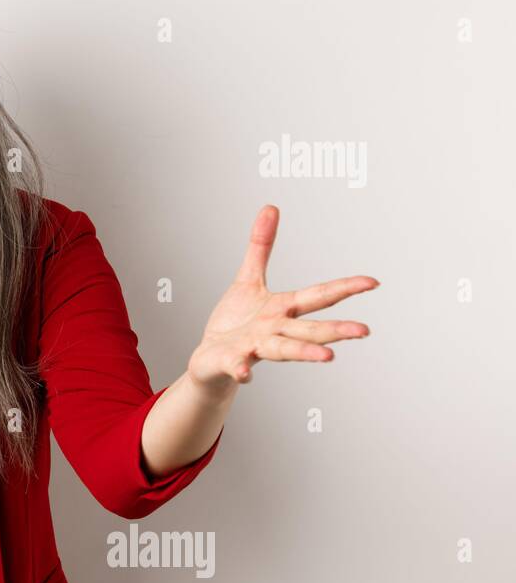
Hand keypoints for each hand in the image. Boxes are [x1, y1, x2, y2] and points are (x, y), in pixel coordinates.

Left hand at [187, 205, 378, 390]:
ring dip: (303, 352)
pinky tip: (246, 374)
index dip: (345, 288)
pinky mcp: (231, 361)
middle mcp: (274, 330)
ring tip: (327, 357)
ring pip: (282, 349)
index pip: (318, 296)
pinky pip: (236, 366)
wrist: (210, 359)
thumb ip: (261, 247)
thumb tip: (271, 208)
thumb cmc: (235, 322)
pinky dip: (242, 370)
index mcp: (282, 309)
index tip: (373, 282)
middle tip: (363, 330)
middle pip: (309, 329)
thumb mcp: (248, 279)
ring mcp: (254, 347)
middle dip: (336, 329)